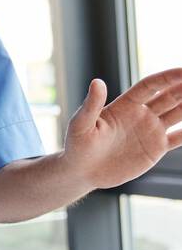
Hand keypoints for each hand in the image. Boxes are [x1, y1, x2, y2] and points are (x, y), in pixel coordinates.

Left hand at [63, 69, 181, 190]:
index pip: (152, 86)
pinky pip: (178, 138)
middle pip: (170, 96)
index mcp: (126, 105)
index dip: (168, 77)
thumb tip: (97, 82)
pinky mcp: (155, 149)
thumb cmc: (77, 145)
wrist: (82, 171)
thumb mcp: (81, 124)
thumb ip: (91, 105)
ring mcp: (150, 131)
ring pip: (178, 114)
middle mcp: (142, 114)